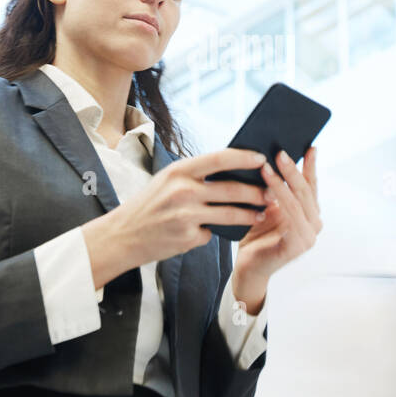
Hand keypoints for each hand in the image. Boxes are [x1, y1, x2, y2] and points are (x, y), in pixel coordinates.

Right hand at [85, 147, 268, 282]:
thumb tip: (233, 170)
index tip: (262, 158)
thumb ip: (195, 175)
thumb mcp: (167, 180)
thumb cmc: (149, 205)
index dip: (244, 157)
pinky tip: (218, 231)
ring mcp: (186, 216)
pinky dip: (217, 232)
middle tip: (273, 191)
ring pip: (230, 214)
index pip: (219, 159)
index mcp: (178, 171)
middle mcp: (183, 191)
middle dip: (257, 191)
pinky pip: (213, 233)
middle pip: (232, 189)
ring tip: (262, 213)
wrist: (122, 236)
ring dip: (251, 214)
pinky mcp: (188, 238)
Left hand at [235, 146, 321, 286]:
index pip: (312, 184)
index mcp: (309, 212)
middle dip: (293, 169)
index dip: (310, 165)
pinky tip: (268, 191)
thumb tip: (271, 159)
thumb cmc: (257, 235)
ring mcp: (309, 236)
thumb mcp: (267, 206)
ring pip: (298, 202)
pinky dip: (280, 201)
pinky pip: (291, 218)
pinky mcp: (299, 246)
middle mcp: (314, 223)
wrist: (248, 267)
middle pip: (306, 190)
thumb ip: (275, 189)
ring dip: (282, 182)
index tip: (309, 146)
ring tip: (267, 167)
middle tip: (280, 152)